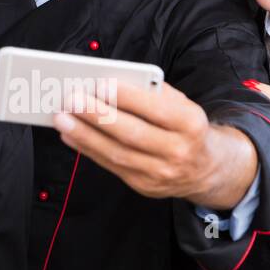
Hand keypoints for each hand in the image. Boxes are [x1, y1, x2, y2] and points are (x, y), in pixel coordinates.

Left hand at [52, 81, 255, 207]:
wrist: (206, 169)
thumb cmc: (186, 128)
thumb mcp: (183, 106)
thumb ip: (153, 94)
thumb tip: (111, 83)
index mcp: (191, 124)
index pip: (156, 109)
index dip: (127, 97)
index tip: (100, 83)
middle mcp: (178, 151)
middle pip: (132, 133)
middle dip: (98, 116)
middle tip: (72, 99)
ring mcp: (160, 173)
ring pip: (117, 153)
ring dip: (85, 135)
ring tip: (62, 117)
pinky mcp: (144, 186)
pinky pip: (111, 166)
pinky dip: (87, 150)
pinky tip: (70, 135)